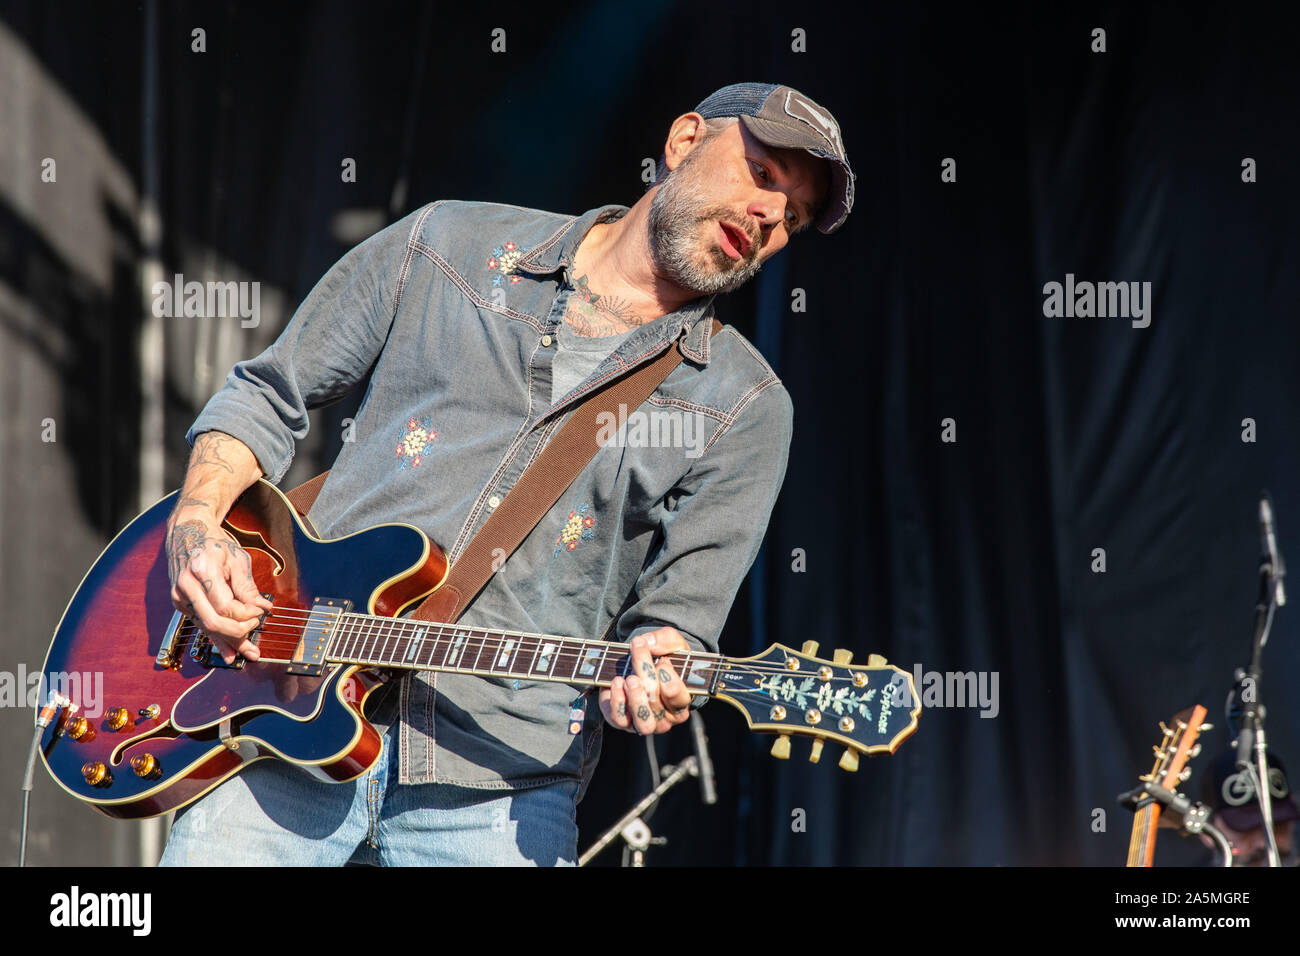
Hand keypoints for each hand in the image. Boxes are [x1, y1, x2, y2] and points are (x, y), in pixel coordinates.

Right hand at [167, 514, 272, 664]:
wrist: (187, 533)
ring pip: (206, 627)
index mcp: (202, 570)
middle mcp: (186, 586)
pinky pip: (201, 624)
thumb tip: (261, 607)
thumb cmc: (214, 543)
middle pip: (213, 621)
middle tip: (256, 627)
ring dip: (229, 642)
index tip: (261, 611)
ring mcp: (180, 597)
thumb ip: (247, 585)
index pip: (225, 605)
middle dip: (238, 632)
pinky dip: (217, 638)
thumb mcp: (236, 557)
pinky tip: (229, 652)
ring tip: (249, 653)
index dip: (246, 613)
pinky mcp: (181, 604)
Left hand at [599, 626, 694, 734]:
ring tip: (630, 678)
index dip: (671, 681)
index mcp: (681, 702)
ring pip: (643, 723)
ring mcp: (644, 723)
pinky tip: (617, 681)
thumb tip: (649, 642)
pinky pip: (620, 719)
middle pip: (657, 704)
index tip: (662, 662)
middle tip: (639, 658)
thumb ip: (665, 639)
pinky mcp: (622, 721)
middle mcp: (666, 719)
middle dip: (647, 678)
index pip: (680, 699)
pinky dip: (617, 701)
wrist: (640, 667)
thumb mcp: (671, 643)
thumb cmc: (662, 657)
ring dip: (636, 699)